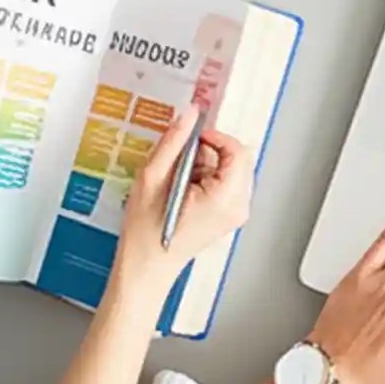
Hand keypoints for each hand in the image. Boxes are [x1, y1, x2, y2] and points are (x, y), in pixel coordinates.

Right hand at [114, 104, 253, 292]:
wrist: (146, 267)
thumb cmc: (146, 232)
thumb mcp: (152, 178)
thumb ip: (173, 142)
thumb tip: (189, 115)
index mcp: (225, 198)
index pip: (238, 150)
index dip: (215, 137)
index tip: (193, 138)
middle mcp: (238, 206)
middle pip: (237, 158)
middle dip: (209, 153)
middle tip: (181, 163)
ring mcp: (236, 213)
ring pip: (231, 169)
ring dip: (206, 166)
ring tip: (178, 182)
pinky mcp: (229, 215)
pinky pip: (226, 183)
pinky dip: (207, 179)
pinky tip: (183, 191)